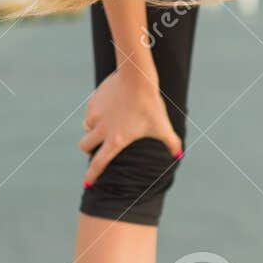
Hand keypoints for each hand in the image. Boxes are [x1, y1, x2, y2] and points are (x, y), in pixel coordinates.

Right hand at [80, 66, 181, 186]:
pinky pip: (90, 112)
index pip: (99, 163)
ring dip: (93, 129)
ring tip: (110, 121)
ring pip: (86, 128)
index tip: (87, 185)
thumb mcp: (162, 126)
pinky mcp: (92, 102)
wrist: (137, 78)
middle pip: (84, 146)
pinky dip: (96, 114)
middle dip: (88, 148)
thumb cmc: (151, 105)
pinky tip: (110, 106)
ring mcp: (95, 115)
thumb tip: (179, 155)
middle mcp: (102, 130)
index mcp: (116, 140)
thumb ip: (171, 143)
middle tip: (99, 144)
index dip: (92, 175)